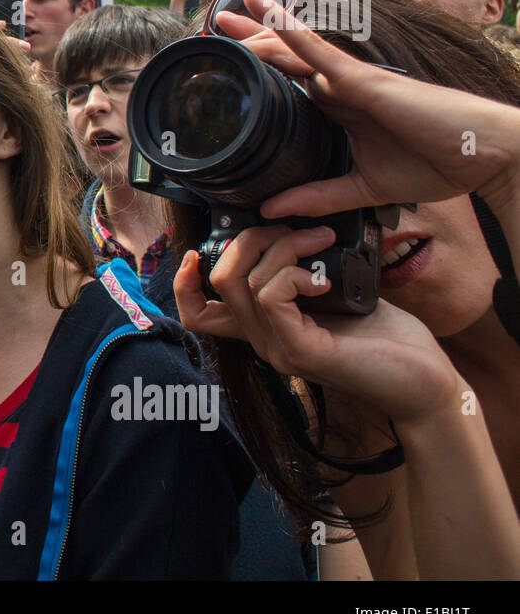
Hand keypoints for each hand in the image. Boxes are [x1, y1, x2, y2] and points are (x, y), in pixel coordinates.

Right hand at [184, 223, 461, 427]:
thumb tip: (296, 230)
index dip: (186, 282)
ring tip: (321, 241)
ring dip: (284, 247)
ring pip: (246, 282)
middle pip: (220, 280)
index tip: (198, 250)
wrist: (426, 383)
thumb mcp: (340, 294)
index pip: (199, 314)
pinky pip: (271, 297)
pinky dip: (294, 274)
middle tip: (294, 229)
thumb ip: (308, 272)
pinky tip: (323, 280)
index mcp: (267, 328)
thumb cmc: (390, 340)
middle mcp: (264, 341)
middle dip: (250, 239)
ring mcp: (279, 348)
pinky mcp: (301, 351)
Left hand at [215, 0, 519, 219]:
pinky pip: (320, 52)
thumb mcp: (364, 189)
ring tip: (225, 14)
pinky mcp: (366, 81)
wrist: (486, 157)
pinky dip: (291, 34)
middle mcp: (344, 87)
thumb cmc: (439, 165)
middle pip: (285, 57)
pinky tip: (267, 16)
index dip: (261, 69)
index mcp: (343, 107)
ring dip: (259, 29)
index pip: (292, 82)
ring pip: (295, 49)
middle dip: (250, 40)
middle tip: (215, 28)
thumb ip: (318, 196)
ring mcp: (354, 79)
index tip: (229, 65)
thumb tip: (271, 209)